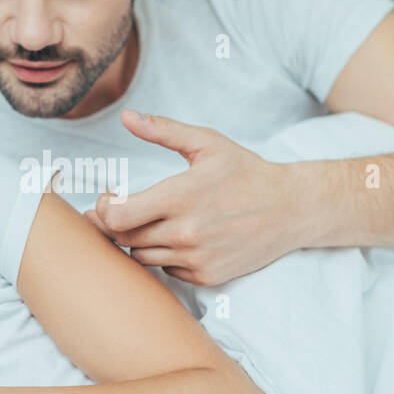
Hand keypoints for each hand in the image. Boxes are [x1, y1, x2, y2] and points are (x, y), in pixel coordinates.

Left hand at [82, 110, 308, 285]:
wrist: (291, 209)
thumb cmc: (246, 172)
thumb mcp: (207, 143)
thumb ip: (164, 130)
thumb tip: (127, 116)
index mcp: (180, 197)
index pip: (117, 217)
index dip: (102, 209)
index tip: (107, 198)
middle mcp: (186, 232)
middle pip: (124, 239)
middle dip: (115, 224)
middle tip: (120, 209)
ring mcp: (197, 258)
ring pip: (142, 257)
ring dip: (139, 241)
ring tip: (152, 221)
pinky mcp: (207, 276)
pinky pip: (167, 270)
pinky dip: (165, 256)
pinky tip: (178, 238)